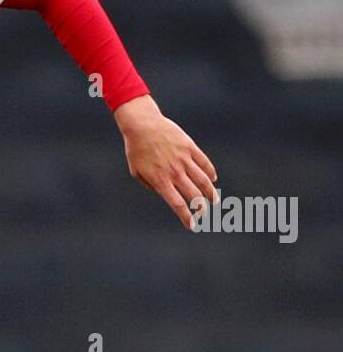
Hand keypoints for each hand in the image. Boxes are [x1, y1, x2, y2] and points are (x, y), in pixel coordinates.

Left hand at [115, 95, 216, 229]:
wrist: (143, 125)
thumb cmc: (136, 150)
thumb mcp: (137, 172)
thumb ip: (151, 185)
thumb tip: (164, 193)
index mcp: (161, 181)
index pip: (177, 204)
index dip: (186, 217)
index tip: (192, 225)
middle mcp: (175, 172)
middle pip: (194, 195)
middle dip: (201, 208)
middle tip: (204, 213)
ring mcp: (184, 159)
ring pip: (203, 180)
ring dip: (210, 192)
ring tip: (214, 200)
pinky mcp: (190, 147)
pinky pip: (204, 162)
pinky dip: (210, 172)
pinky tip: (212, 179)